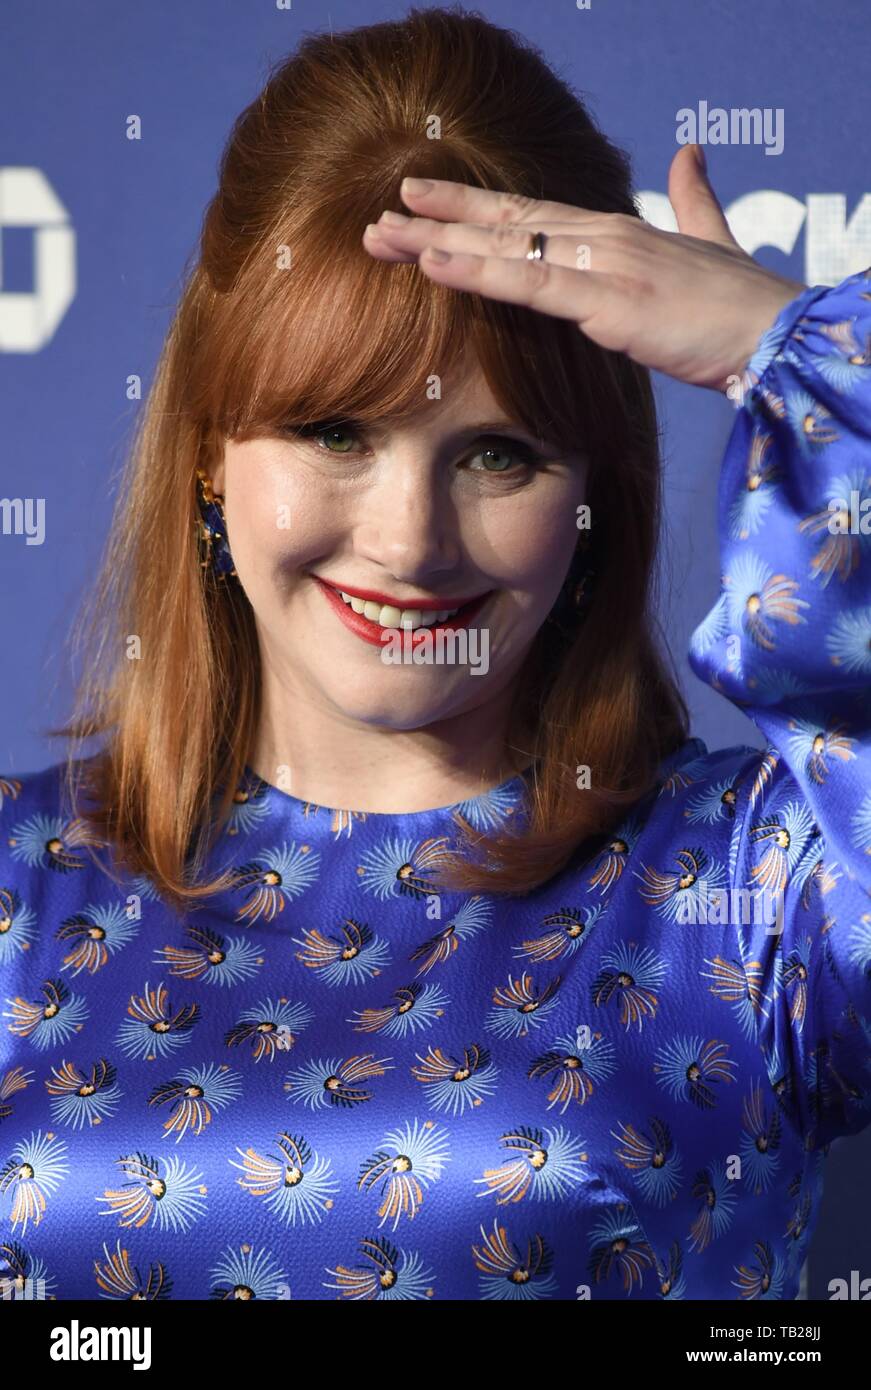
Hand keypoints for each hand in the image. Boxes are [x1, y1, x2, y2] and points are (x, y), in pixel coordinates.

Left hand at [363, 145, 805, 393]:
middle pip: (503, 222)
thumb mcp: (708, 244)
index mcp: (614, 230)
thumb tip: (690, 153)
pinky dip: (478, 271)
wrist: (774, 331)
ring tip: (382, 236)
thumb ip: (691, 200)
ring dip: (438, 242)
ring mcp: (602, 264)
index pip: (528, 212)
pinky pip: (529, 284)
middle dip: (437, 219)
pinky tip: (434, 264)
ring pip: (504, 247)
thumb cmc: (738, 302)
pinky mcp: (607, 302)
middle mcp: (600, 236)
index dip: (471, 204)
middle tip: (377, 217)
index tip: (422, 199)